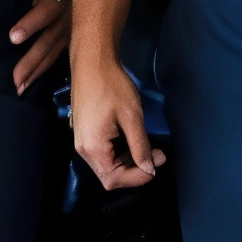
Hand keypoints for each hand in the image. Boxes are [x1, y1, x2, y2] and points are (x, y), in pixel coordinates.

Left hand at [7, 0, 70, 93]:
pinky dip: (42, 71)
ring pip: (53, 53)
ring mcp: (72, 32)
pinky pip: (56, 58)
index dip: (30, 24)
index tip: (13, 38)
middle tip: (15, 78)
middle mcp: (68, 16)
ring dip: (36, 71)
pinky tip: (30, 83)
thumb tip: (14, 16)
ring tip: (20, 87)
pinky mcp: (72, 43)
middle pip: (49, 39)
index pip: (46, 10)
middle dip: (32, 59)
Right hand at [71, 49, 163, 190]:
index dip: (137, 178)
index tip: (157, 163)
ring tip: (150, 147)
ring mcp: (83, 142)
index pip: (113, 180)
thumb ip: (140, 147)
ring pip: (108, 165)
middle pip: (110, 175)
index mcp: (92, 148)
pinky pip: (105, 153)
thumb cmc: (112, 86)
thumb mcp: (132, 117)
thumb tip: (150, 170)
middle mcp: (83, 150)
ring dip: (130, 161)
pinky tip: (135, 140)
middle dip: (136, 170)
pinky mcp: (87, 134)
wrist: (92, 62)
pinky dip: (121, 152)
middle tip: (158, 153)